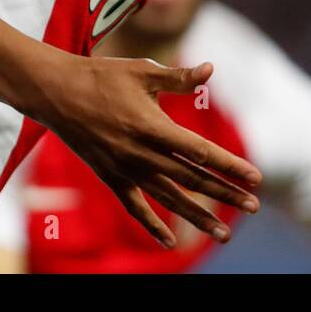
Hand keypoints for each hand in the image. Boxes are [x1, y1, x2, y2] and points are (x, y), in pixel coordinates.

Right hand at [33, 53, 261, 248]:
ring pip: (169, 199)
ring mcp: (125, 169)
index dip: (230, 166)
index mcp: (153, 127)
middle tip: (254, 207)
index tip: (255, 178)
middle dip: (225, 194)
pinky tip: (170, 243)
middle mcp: (141, 154)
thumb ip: (178, 78)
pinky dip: (152, 225)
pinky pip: (134, 208)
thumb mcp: (142, 71)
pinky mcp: (110, 177)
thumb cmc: (102, 76)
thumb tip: (210, 69)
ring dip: (198, 217)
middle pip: (192, 179)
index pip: (201, 153)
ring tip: (224, 234)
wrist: (56, 93)